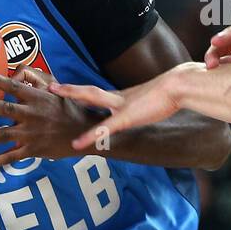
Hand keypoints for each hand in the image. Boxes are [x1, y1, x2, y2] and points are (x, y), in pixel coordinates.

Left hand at [0, 67, 90, 168]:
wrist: (86, 134)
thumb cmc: (70, 109)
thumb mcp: (58, 91)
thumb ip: (37, 81)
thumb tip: (18, 72)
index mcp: (38, 98)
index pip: (14, 87)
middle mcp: (33, 115)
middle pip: (5, 110)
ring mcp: (32, 134)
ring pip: (3, 136)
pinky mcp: (33, 150)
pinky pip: (11, 157)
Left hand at [49, 63, 193, 151]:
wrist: (179, 86)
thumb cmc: (170, 93)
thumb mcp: (152, 100)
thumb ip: (142, 105)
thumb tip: (144, 107)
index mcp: (124, 97)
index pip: (98, 94)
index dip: (82, 93)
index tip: (67, 91)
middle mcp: (118, 98)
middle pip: (89, 91)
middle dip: (70, 89)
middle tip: (51, 86)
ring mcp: (121, 105)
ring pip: (91, 97)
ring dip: (72, 94)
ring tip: (55, 93)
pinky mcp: (127, 117)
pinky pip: (104, 127)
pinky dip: (90, 135)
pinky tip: (78, 143)